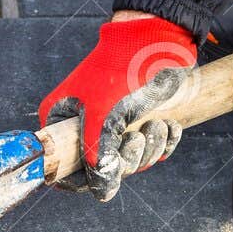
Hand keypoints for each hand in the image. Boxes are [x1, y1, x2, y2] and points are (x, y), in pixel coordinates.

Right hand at [38, 14, 196, 200]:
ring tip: (156, 125)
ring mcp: (116, 125)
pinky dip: (164, 141)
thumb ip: (98, 159)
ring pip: (131, 161)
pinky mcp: (143, 121)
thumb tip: (102, 193)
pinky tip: (169, 125)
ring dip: (149, 148)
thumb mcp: (103, 117)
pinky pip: (153, 150)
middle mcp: (87, 126)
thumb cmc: (122, 71)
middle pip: (103, 169)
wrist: (159, 38)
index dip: (85, 180)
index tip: (104, 176)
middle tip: (136, 137)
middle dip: (127, 159)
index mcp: (63, 121)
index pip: (64, 168)